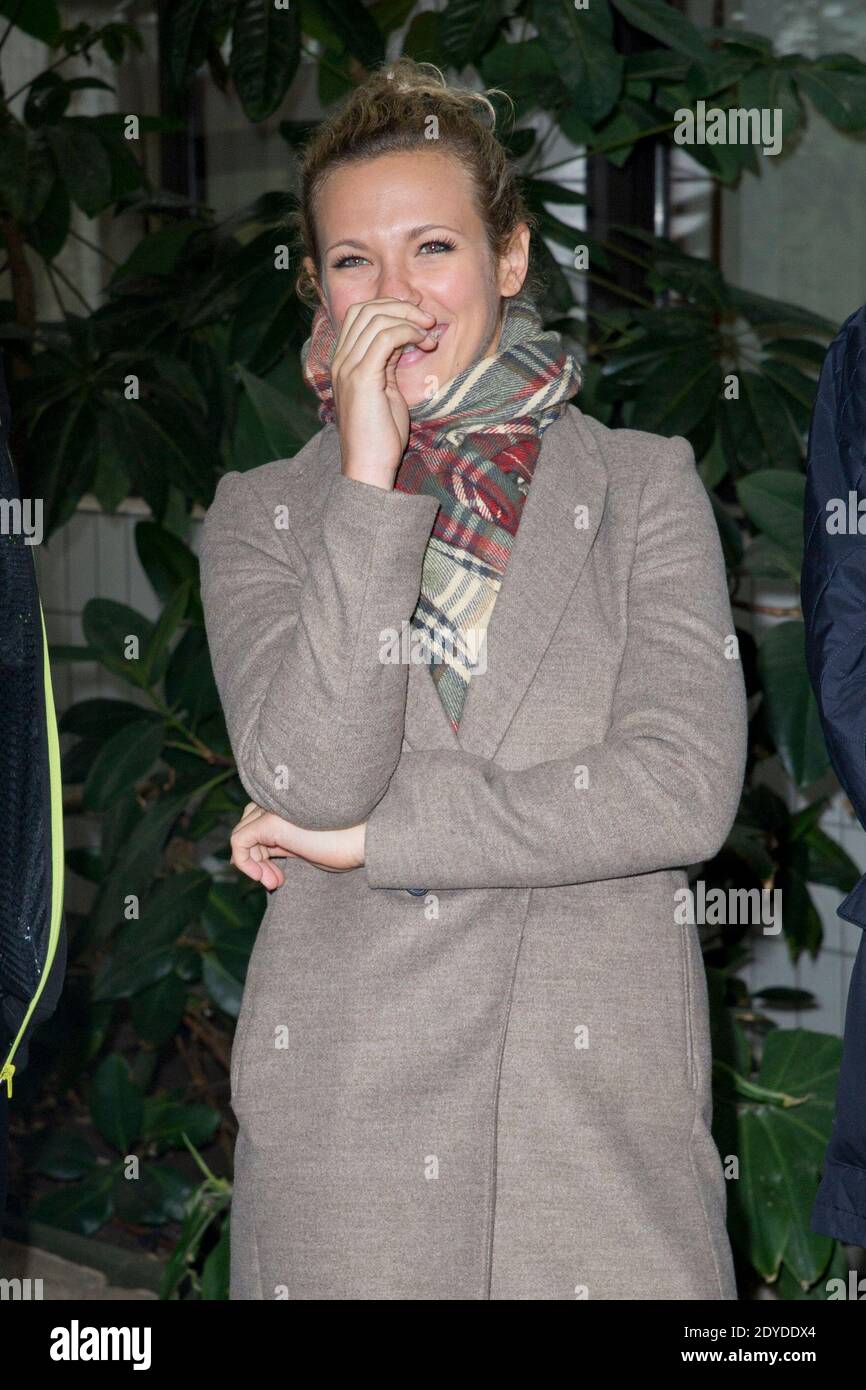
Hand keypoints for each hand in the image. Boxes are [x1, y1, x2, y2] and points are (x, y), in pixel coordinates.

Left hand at [230, 802, 365, 889]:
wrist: (366, 840)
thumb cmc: (346, 846)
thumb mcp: (306, 848)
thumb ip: (280, 847)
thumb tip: (250, 859)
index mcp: (288, 806)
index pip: (259, 823)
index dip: (261, 854)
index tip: (277, 879)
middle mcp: (279, 802)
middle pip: (249, 825)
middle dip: (257, 858)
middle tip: (276, 882)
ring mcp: (274, 808)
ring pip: (242, 833)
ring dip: (252, 864)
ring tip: (274, 882)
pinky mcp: (270, 821)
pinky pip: (239, 841)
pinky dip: (244, 862)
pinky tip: (264, 877)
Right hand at [331, 297, 437, 488]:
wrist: (369, 465)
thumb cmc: (380, 435)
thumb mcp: (384, 389)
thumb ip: (387, 362)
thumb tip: (404, 338)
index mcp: (343, 361)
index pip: (360, 314)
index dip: (390, 308)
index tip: (418, 321)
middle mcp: (340, 360)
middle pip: (366, 309)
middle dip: (402, 307)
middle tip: (428, 321)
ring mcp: (348, 367)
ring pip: (377, 318)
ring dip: (409, 320)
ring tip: (429, 336)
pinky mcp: (362, 377)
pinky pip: (386, 337)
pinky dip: (408, 332)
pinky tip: (423, 344)